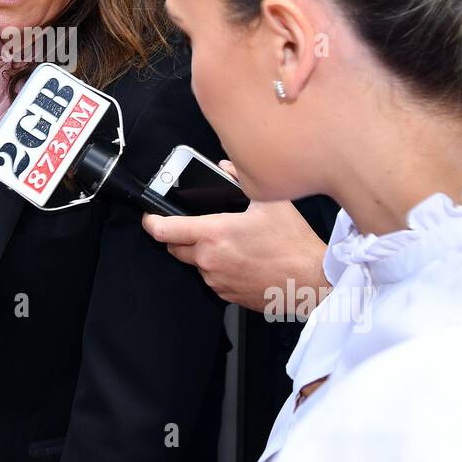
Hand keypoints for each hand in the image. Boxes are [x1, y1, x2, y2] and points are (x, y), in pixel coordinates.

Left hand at [141, 161, 328, 312]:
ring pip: (194, 265)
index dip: (151, 222)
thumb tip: (227, 166)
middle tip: (196, 226)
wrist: (311, 281)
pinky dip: (217, 268)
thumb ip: (240, 180)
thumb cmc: (293, 243)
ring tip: (227, 243)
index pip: (164, 230)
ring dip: (200, 254)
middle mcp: (209, 260)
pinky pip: (211, 279)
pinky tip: (238, 259)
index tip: (150, 217)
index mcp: (213, 234)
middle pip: (174, 249)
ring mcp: (217, 281)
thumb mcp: (269, 202)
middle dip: (177, 237)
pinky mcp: (227, 295)